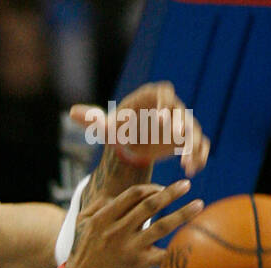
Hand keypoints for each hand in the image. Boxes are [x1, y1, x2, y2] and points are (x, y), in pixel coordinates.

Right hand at [65, 180, 203, 267]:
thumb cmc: (83, 256)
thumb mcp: (82, 226)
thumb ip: (97, 206)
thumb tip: (113, 194)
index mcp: (105, 217)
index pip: (134, 194)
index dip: (151, 188)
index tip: (162, 190)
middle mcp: (118, 230)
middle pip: (151, 205)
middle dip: (171, 193)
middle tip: (187, 186)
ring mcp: (129, 248)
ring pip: (162, 226)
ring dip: (184, 214)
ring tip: (199, 205)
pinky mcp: (137, 265)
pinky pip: (163, 254)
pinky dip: (178, 248)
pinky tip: (192, 242)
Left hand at [70, 82, 209, 177]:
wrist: (133, 140)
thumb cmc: (119, 129)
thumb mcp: (106, 127)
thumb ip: (93, 120)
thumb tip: (72, 112)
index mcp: (152, 97)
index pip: (162, 93)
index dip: (163, 103)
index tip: (160, 116)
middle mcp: (170, 107)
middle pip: (181, 112)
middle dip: (181, 124)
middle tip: (178, 137)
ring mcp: (181, 122)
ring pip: (193, 130)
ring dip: (193, 146)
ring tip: (187, 164)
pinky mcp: (186, 139)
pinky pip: (198, 145)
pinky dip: (198, 156)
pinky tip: (192, 171)